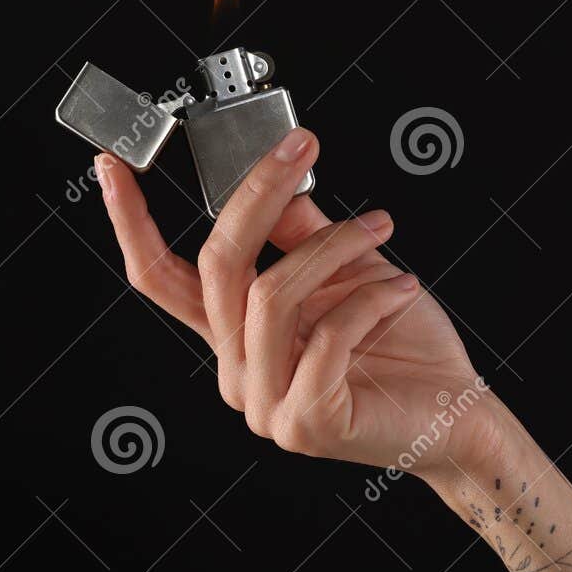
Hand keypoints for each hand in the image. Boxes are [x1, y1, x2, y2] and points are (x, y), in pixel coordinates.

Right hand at [96, 127, 501, 478]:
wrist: (456, 415)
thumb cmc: (404, 348)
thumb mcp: (346, 272)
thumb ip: (299, 234)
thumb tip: (273, 179)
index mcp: (234, 336)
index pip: (160, 277)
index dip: (130, 222)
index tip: (114, 165)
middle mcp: (238, 372)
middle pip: (216, 269)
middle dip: (256, 195)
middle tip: (300, 149)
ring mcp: (266, 404)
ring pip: (271, 296)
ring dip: (333, 247)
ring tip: (379, 227)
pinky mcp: (307, 422)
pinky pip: (326, 336)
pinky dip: (370, 298)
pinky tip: (402, 289)